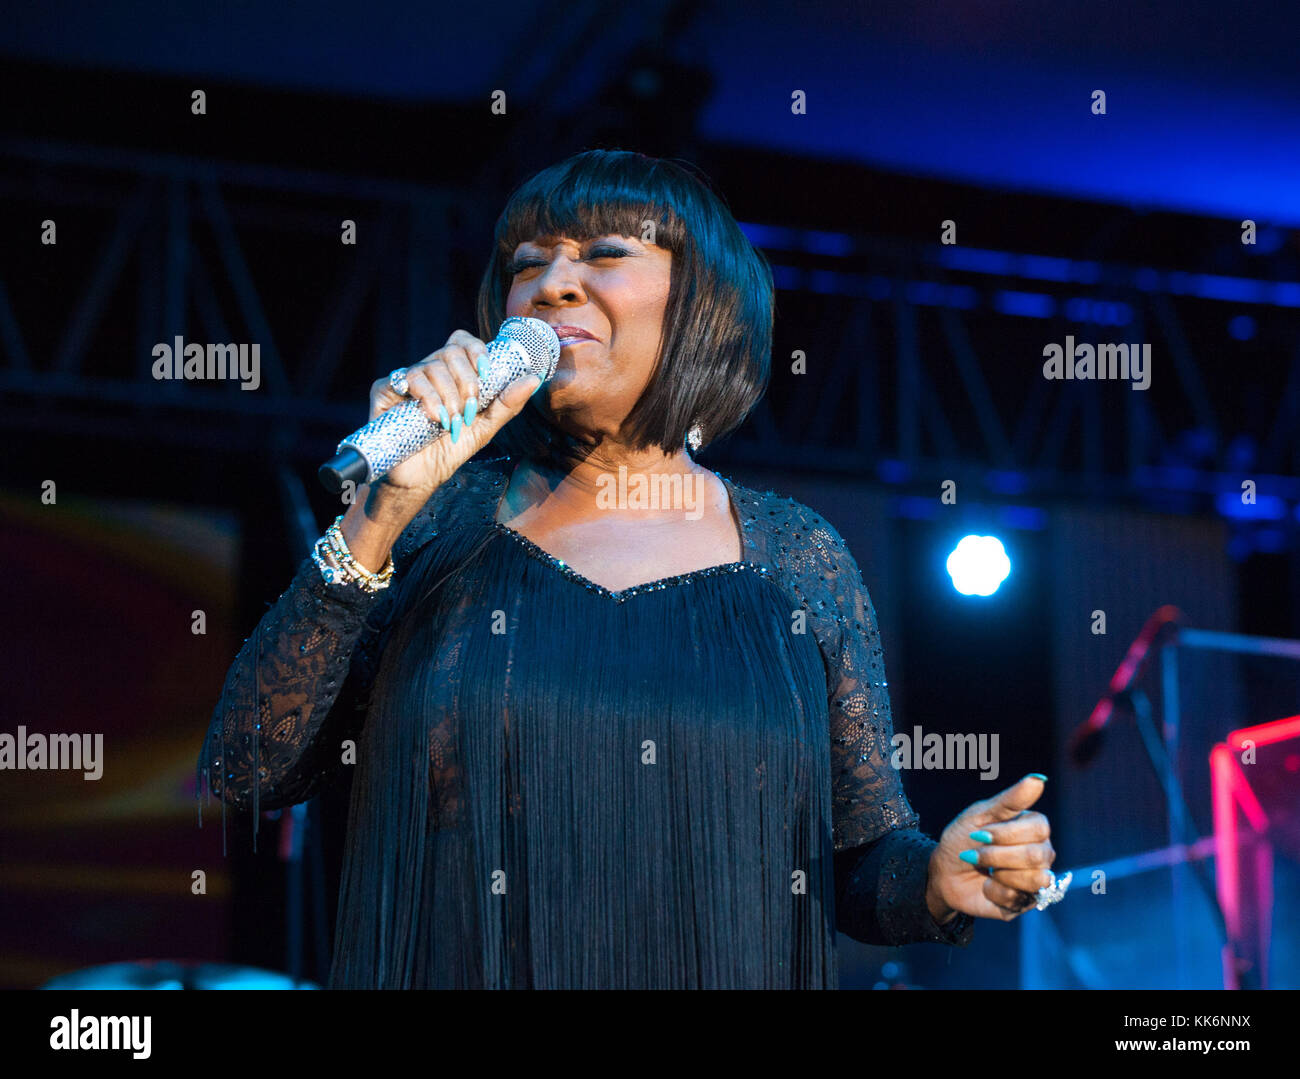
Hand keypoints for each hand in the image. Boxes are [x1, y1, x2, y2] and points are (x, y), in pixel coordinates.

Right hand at [368, 328, 541, 497]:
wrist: (420, 478)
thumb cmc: (449, 450)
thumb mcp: (485, 428)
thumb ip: (507, 403)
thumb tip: (533, 379)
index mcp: (452, 375)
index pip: (463, 342)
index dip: (475, 349)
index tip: (486, 372)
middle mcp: (429, 371)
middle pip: (450, 351)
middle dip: (466, 381)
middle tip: (469, 409)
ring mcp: (406, 378)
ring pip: (432, 366)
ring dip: (449, 396)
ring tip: (451, 422)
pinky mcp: (384, 389)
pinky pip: (407, 378)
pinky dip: (426, 397)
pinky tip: (434, 417)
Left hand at [925, 774, 1055, 922]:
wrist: (943, 872)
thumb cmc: (962, 839)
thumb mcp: (980, 815)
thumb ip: (1010, 800)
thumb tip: (1038, 779)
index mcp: (1034, 827)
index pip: (1040, 828)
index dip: (1008, 833)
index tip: (981, 833)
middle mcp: (1041, 853)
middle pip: (1038, 855)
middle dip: (998, 856)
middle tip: (976, 855)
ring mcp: (1036, 879)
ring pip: (1036, 879)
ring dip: (999, 874)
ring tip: (985, 870)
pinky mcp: (1025, 902)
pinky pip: (1019, 899)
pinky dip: (994, 891)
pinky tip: (987, 885)